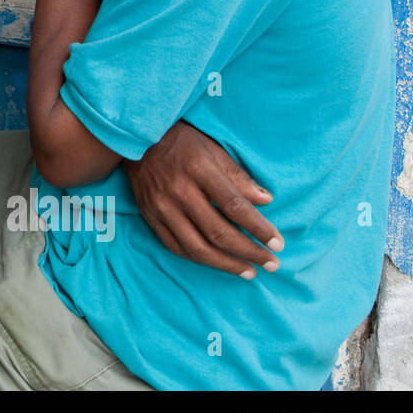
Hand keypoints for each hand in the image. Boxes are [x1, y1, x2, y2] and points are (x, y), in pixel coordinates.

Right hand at [123, 120, 284, 277]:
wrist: (134, 140)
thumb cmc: (181, 141)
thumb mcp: (213, 149)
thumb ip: (238, 177)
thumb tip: (266, 201)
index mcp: (199, 170)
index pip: (235, 207)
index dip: (259, 228)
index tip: (278, 243)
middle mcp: (179, 191)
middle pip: (219, 232)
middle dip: (249, 252)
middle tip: (272, 264)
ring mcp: (161, 207)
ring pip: (197, 247)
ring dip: (226, 264)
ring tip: (249, 271)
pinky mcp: (149, 217)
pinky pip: (175, 246)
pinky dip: (199, 259)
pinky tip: (217, 263)